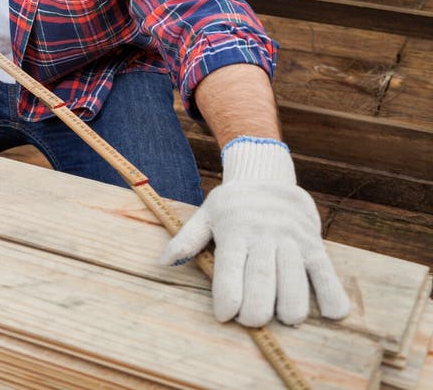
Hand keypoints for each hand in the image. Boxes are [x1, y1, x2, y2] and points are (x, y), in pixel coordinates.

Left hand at [160, 137, 350, 327]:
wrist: (265, 173)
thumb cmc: (232, 203)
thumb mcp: (206, 214)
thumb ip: (187, 239)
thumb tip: (162, 262)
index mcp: (233, 230)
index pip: (230, 267)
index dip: (227, 295)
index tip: (224, 316)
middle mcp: (263, 234)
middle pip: (261, 279)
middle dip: (256, 309)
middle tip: (251, 321)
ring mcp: (290, 239)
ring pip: (295, 281)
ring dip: (291, 307)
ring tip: (284, 317)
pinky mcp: (314, 243)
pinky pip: (327, 272)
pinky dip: (331, 295)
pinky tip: (329, 311)